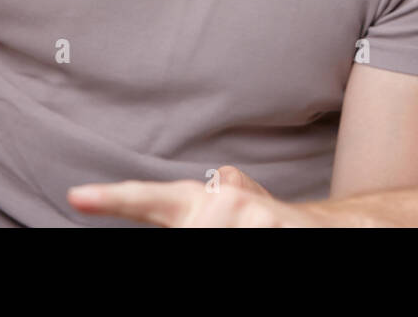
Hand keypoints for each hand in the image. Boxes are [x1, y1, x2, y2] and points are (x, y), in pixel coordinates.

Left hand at [67, 165, 336, 226]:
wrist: (341, 230)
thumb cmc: (276, 227)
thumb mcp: (242, 211)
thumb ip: (215, 201)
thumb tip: (218, 177)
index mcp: (206, 201)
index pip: (151, 199)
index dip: (114, 198)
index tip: (76, 196)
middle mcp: (224, 202)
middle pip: (186, 232)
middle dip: (204, 235)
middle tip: (240, 230)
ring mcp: (250, 214)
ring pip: (210, 236)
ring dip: (236, 237)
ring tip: (260, 232)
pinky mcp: (272, 222)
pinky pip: (239, 240)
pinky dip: (246, 235)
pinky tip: (268, 231)